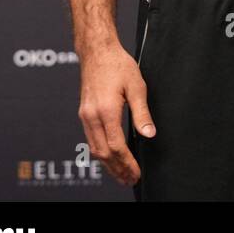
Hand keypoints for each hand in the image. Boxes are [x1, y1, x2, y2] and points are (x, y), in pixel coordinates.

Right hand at [77, 40, 153, 186]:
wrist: (97, 52)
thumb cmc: (118, 65)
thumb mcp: (137, 86)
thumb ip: (142, 113)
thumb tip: (149, 134)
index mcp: (106, 111)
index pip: (116, 146)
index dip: (127, 163)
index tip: (136, 173)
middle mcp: (91, 116)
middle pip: (103, 153)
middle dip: (117, 169)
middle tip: (130, 180)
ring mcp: (85, 116)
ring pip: (94, 149)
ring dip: (108, 164)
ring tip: (121, 175)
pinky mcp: (84, 113)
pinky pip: (91, 140)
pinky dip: (101, 153)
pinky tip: (110, 158)